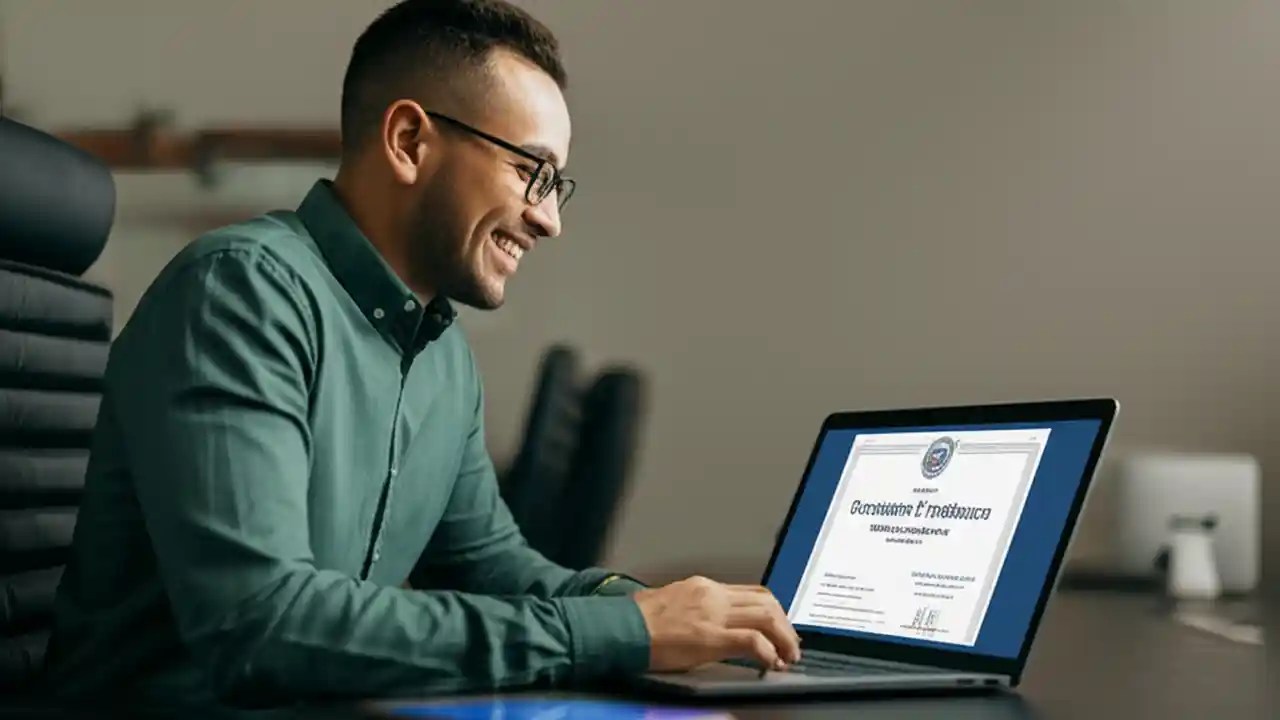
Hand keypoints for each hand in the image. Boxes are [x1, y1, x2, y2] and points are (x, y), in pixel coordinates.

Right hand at [633, 575, 801, 672]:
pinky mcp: (710, 637)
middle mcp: (713, 594)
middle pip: (766, 600)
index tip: (779, 628)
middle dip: (785, 624)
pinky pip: (752, 640)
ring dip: (784, 638)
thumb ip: (698, 608)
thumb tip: (714, 623)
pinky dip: (768, 651)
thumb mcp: (673, 602)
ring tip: (787, 656)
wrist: (619, 627)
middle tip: (790, 645)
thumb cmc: (637, 620)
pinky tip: (770, 663)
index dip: (773, 611)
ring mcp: (713, 614)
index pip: (752, 592)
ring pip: (766, 615)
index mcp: (704, 587)